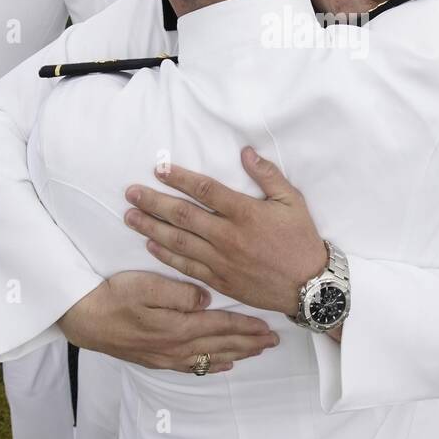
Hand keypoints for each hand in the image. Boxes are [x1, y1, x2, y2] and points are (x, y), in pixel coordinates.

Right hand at [58, 271, 277, 373]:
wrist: (85, 319)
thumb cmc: (114, 296)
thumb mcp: (146, 285)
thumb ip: (180, 293)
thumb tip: (207, 298)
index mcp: (179, 326)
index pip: (221, 325)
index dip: (246, 326)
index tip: (268, 326)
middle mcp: (177, 346)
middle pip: (222, 344)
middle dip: (250, 342)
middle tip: (273, 342)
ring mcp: (167, 356)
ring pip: (212, 357)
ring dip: (237, 354)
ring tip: (257, 352)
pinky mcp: (157, 360)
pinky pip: (193, 367)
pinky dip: (213, 366)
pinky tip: (223, 365)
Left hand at [123, 147, 327, 315]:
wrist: (309, 286)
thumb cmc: (301, 240)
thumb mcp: (292, 201)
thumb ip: (268, 175)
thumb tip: (246, 152)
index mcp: (245, 212)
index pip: (205, 190)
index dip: (179, 178)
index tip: (159, 169)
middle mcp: (228, 236)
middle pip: (183, 215)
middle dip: (153, 202)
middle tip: (131, 192)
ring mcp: (221, 260)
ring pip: (178, 241)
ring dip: (151, 227)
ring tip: (130, 216)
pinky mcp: (219, 280)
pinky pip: (186, 266)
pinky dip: (166, 254)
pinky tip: (150, 244)